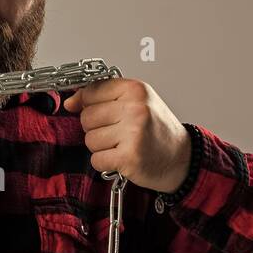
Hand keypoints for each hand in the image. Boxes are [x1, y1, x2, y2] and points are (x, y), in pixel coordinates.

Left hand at [62, 78, 191, 192]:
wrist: (181, 158)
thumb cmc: (158, 130)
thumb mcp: (136, 102)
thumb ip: (103, 96)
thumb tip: (70, 103)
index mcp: (136, 90)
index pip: (91, 91)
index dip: (88, 104)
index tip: (99, 111)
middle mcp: (136, 109)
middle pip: (87, 117)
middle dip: (96, 128)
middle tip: (117, 132)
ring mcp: (133, 133)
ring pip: (90, 140)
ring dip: (101, 147)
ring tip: (122, 144)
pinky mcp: (129, 157)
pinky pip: (96, 159)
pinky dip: (105, 162)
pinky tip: (121, 157)